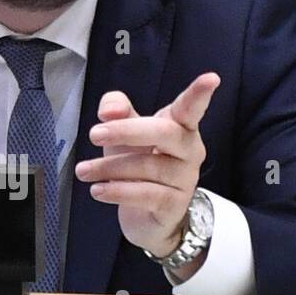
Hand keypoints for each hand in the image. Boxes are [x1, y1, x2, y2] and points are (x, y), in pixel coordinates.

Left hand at [74, 72, 219, 258]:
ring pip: (147, 167)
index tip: (211, 78)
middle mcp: (189, 150)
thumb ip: (117, 110)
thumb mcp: (125, 133)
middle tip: (94, 134)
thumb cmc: (140, 164)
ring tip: (84, 170)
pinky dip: (117, 191)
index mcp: (180, 127)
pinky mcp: (173, 205)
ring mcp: (184, 179)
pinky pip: (145, 194)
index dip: (199, 94)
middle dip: (126, 131)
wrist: (148, 216)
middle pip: (164, 132)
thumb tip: (108, 110)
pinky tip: (98, 190)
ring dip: (109, 167)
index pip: (190, 108)